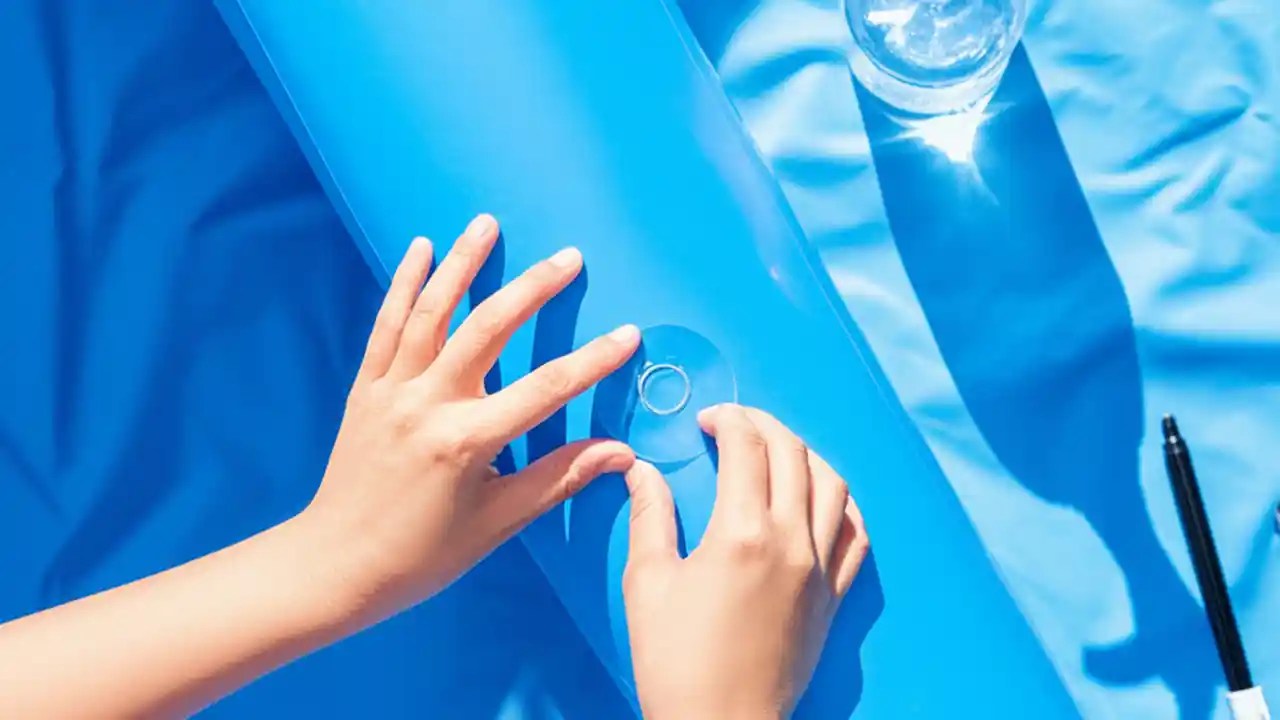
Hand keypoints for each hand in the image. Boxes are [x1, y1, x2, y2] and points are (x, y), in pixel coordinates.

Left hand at [306, 214, 640, 619]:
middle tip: (569, 256)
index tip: (628, 333)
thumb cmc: (422, 554)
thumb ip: (557, 479)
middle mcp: (426, 404)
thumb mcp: (496, 523)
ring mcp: (390, 391)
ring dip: (461, 264)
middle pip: (487, 330)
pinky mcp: (363, 389)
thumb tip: (620, 454)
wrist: (335, 565)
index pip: (546, 389)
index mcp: (466, 441)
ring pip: (430, 312)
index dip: (593, 360)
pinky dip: (402, 285)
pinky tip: (420, 249)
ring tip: (487, 224)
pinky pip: (385, 326)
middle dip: (532, 288)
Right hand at [622, 405, 868, 719]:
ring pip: (833, 485)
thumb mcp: (647, 583)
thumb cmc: (675, 661)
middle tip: (736, 423)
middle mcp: (792, 541)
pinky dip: (843, 504)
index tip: (709, 420)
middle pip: (793, 454)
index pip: (748, 446)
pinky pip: (856, 535)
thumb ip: (650, 516)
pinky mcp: (834, 597)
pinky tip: (822, 497)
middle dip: (764, 424)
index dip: (729, 419)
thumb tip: (640, 470)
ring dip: (805, 454)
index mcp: (742, 532)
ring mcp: (821, 569)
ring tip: (776, 451)